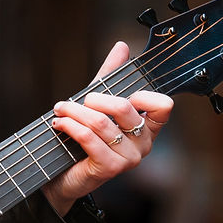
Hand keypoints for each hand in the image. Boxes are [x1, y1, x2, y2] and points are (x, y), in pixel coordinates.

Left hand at [41, 41, 174, 216]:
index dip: (142, 94)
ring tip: (59, 109)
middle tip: (75, 100)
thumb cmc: (83, 137)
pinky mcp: (110, 168)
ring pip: (101, 122)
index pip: (163, 105)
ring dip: (74, 111)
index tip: (117, 92)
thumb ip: (111, 76)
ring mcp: (129, 159)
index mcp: (147, 126)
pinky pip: (90, 139)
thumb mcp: (97, 103)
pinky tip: (59, 123)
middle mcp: (144, 144)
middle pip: (124, 108)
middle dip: (94, 99)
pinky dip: (70, 126)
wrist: (62, 175)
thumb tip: (122, 47)